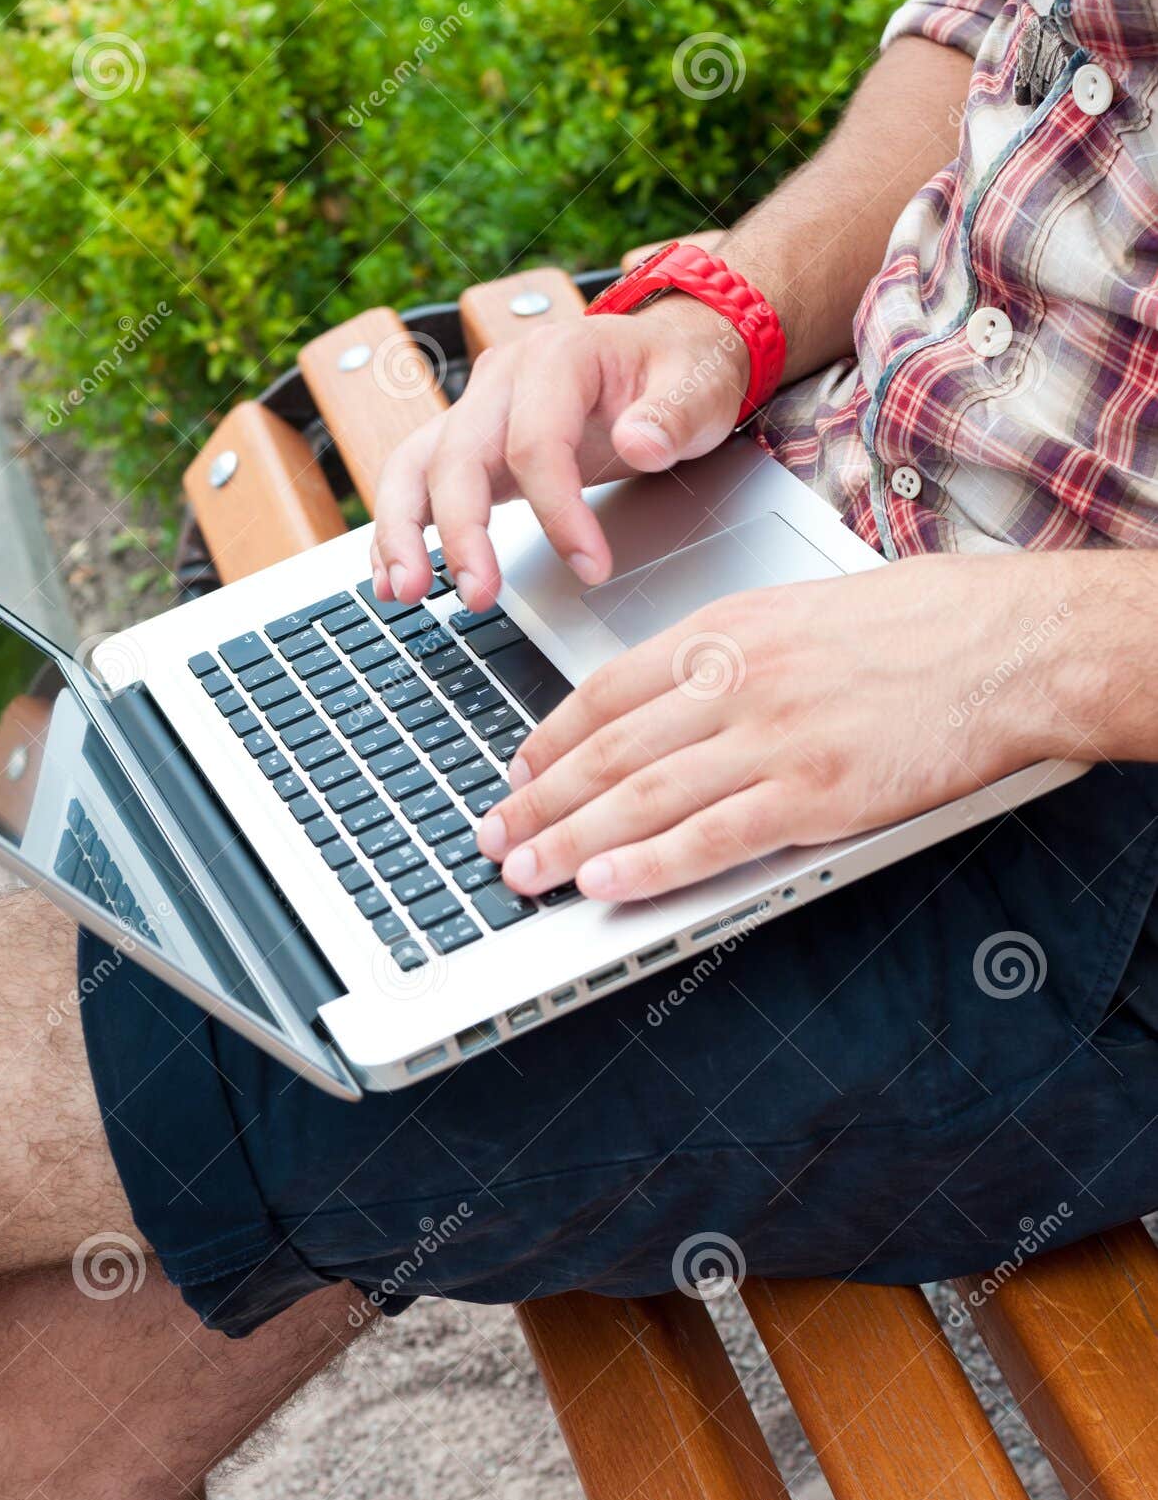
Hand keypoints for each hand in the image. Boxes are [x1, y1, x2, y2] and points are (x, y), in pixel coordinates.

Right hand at [370, 294, 747, 611]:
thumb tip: (640, 443)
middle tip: (478, 597)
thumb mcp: (698, 387)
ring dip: (401, 531)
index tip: (591, 567)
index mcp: (558, 356)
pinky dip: (399, 530)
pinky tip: (394, 579)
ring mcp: (478, 410)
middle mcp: (502, 378)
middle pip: (458, 455)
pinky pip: (416, 483)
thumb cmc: (679, 371)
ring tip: (404, 593)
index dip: (559, 512)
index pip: (536, 441)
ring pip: (415, 465)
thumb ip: (673, 415)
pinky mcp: (470, 443)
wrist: (664, 352)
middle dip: (460, 532)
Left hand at [477, 553, 1068, 900]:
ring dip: (571, 841)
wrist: (1006, 646)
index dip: (552, 739)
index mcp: (727, 632)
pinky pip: (710, 837)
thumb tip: (662, 705)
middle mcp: (736, 681)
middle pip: (607, 748)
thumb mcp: (797, 614)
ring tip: (522, 872)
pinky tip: (602, 885)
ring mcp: (772, 739)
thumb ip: (724, 657)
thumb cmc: (916, 628)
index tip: (519, 772)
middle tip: (493, 835)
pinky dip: (648, 865)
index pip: (607, 690)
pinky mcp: (814, 794)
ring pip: (642, 797)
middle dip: (539, 800)